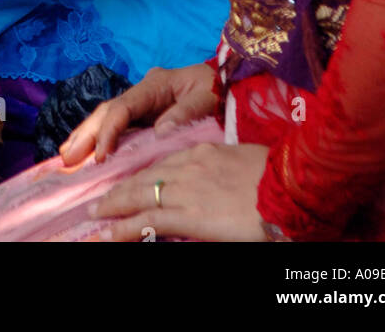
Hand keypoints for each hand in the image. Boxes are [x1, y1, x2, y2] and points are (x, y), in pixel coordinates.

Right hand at [60, 62, 218, 165]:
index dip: (109, 131)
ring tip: (66, 158)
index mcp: (154, 85)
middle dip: (86, 134)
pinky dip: (101, 142)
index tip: (101, 156)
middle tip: (66, 157)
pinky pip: (118, 129)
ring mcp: (142, 105)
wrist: (228, 84)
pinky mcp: (145, 118)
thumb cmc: (216, 89)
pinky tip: (86, 156)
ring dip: (87, 138)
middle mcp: (142, 93)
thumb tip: (160, 132)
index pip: (123, 108)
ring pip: (107, 120)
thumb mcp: (205, 98)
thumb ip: (184, 113)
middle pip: (107, 112)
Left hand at [89, 141, 270, 241]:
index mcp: (203, 151)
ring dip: (113, 208)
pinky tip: (108, 233)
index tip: (128, 184)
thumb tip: (214, 188)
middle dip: (119, 191)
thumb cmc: (276, 179)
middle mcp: (188, 165)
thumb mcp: (243, 166)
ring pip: (139, 196)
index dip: (142, 176)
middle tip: (98, 202)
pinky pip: (148, 220)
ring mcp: (186, 188)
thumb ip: (221, 173)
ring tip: (94, 218)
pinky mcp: (188, 213)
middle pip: (144, 177)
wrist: (289, 188)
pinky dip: (124, 227)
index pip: (162, 164)